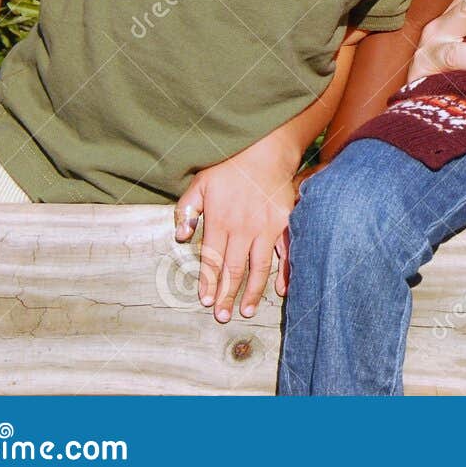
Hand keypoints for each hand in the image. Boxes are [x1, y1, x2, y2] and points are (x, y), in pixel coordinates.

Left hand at [173, 133, 298, 322]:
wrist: (266, 149)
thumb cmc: (229, 167)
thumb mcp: (199, 184)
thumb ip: (186, 211)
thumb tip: (179, 237)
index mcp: (220, 221)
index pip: (212, 260)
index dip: (208, 283)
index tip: (206, 302)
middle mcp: (244, 228)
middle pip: (234, 269)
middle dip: (227, 296)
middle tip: (222, 317)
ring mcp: (267, 227)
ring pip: (259, 266)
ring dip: (253, 292)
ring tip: (247, 311)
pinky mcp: (286, 222)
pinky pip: (286, 252)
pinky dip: (284, 272)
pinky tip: (281, 289)